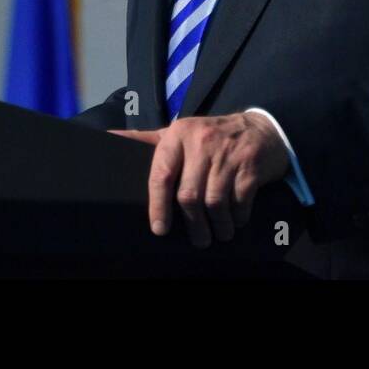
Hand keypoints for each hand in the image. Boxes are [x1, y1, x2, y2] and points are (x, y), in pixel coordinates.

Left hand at [109, 112, 288, 247]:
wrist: (260, 128)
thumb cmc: (210, 135)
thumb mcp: (178, 133)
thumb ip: (146, 139)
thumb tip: (108, 139)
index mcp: (178, 134)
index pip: (162, 173)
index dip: (157, 205)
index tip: (159, 228)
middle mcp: (202, 142)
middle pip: (189, 195)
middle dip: (193, 224)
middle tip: (198, 239)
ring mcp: (227, 154)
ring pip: (215, 202)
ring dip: (217, 225)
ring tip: (218, 233)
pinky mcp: (250, 165)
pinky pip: (240, 201)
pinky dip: (237, 217)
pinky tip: (235, 220)